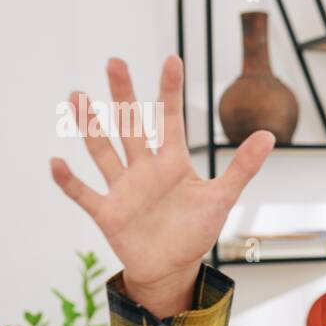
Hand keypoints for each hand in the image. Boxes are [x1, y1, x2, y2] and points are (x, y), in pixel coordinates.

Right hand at [50, 56, 273, 316]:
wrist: (172, 267)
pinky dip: (69, 181)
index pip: (170, 119)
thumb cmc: (195, 229)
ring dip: (90, 127)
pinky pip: (84, 193)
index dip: (170, 91)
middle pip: (132, 125)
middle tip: (115, 61)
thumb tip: (269, 135)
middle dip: (124, 95)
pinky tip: (56, 162)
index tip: (172, 59)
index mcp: (171, 161)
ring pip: (103, 151)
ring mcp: (123, 188)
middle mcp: (144, 168)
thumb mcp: (221, 197)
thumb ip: (243, 167)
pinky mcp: (107, 212)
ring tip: (77, 97)